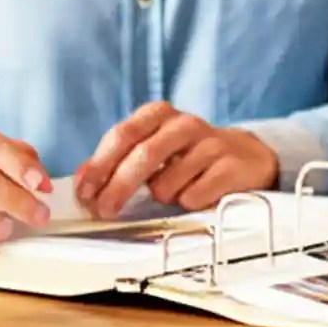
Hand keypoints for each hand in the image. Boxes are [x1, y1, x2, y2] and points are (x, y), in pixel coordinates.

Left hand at [74, 101, 278, 218]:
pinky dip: (186, 202)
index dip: (99, 165)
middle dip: (118, 188)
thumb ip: (116, 162)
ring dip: (161, 197)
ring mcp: (211, 143)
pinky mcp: (231, 166)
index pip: (122, 136)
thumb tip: (81, 181)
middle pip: (143, 155)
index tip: (84, 192)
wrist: (246, 158)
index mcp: (159, 115)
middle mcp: (185, 124)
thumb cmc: (188, 157)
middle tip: (104, 211)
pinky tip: (194, 195)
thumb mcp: (152, 151)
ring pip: (167, 183)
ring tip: (171, 193)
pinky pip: (194, 196)